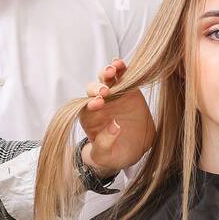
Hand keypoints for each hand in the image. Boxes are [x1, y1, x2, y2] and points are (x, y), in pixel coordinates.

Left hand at [78, 59, 154, 178]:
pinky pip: (123, 77)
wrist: (132, 151)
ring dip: (108, 72)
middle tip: (105, 91)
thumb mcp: (105, 155)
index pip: (86, 107)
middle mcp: (99, 103)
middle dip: (97, 88)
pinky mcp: (128, 90)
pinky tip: (122, 64)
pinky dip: (122, 69)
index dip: (91, 103)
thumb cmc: (113, 155)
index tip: (99, 104)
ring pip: (106, 79)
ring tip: (113, 70)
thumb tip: (114, 126)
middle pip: (94, 90)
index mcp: (89, 117)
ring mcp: (114, 95)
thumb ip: (105, 142)